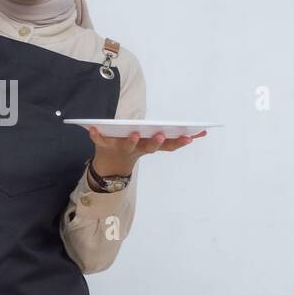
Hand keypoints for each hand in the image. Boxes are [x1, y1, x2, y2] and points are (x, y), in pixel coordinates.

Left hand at [86, 127, 206, 176]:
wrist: (108, 167)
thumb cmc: (133, 148)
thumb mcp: (152, 143)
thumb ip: (172, 138)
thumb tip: (200, 132)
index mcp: (150, 146)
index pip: (168, 145)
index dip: (180, 141)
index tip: (192, 136)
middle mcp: (137, 148)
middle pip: (149, 146)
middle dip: (156, 141)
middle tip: (162, 135)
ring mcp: (121, 147)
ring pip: (128, 145)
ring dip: (132, 140)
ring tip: (135, 133)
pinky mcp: (104, 146)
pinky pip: (98, 140)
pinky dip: (95, 134)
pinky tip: (93, 128)